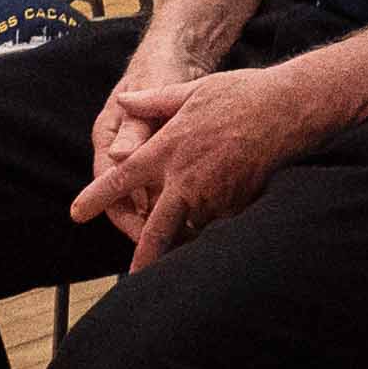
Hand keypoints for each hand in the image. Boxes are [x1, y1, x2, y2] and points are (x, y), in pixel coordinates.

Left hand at [68, 50, 319, 260]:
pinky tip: (217, 226)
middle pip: (156, 229)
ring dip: (184, 239)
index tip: (77, 214)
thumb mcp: (191, 91)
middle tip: (133, 277)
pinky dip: (214, 227)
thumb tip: (123, 101)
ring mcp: (214, 196)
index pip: (120, 180)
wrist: (290, 108)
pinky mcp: (239, 204)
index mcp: (167, 150)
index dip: (96, 199)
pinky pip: (220, 223)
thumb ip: (153, 101)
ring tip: (179, 252)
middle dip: (143, 256)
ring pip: (191, 229)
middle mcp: (186, 179)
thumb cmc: (242, 94)